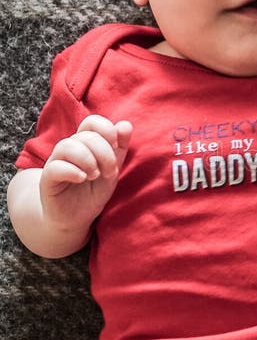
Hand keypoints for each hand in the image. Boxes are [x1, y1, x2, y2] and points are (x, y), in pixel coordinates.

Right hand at [40, 115, 132, 229]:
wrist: (75, 217)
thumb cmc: (93, 191)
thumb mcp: (112, 170)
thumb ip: (120, 148)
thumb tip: (125, 124)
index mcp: (85, 143)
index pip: (93, 122)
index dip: (108, 131)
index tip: (116, 150)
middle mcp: (69, 149)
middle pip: (85, 135)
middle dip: (104, 153)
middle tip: (109, 172)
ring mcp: (56, 162)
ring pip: (67, 146)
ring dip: (88, 160)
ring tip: (95, 176)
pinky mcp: (47, 179)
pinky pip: (56, 167)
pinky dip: (73, 171)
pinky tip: (82, 179)